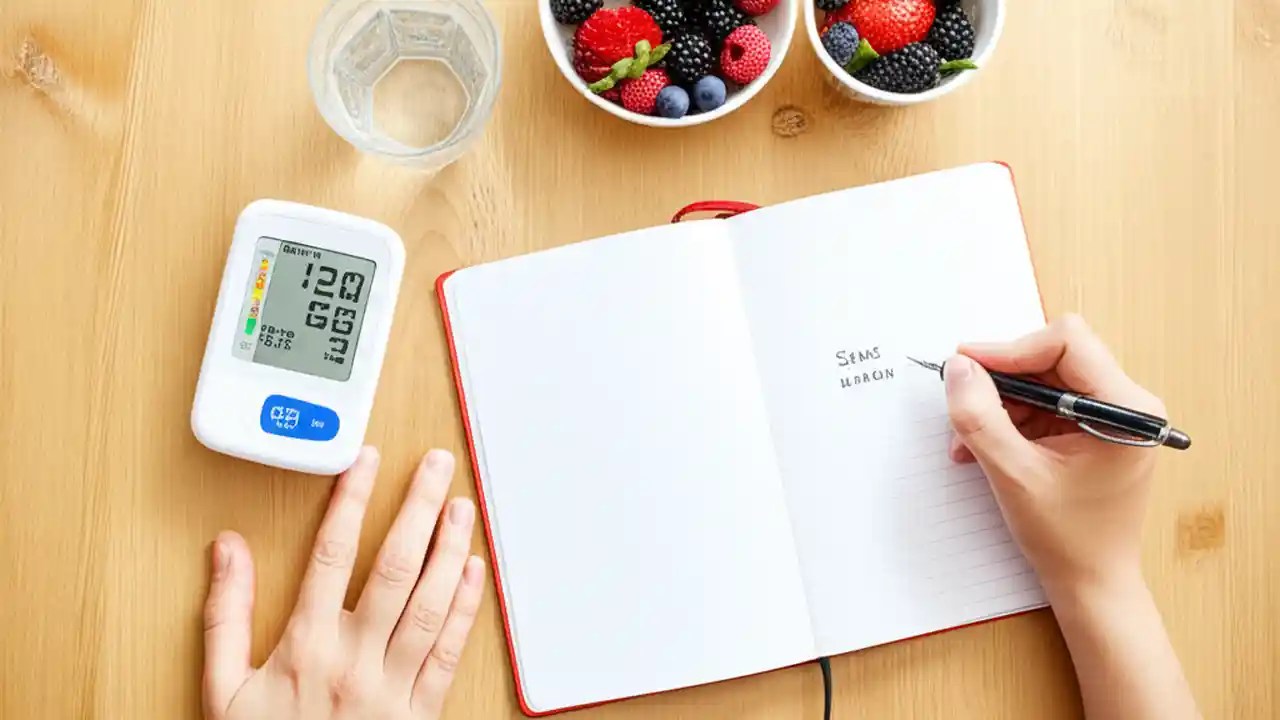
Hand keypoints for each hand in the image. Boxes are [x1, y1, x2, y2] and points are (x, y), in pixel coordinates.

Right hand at [202, 448, 484, 719]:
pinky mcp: (421, 711)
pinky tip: (475, 570)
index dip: (352, 500)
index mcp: (306, 647)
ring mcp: (393, 686)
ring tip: (462, 505)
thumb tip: (226, 548)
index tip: (365, 459)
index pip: (333, 555)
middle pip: (395, 568)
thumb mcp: (223, 690)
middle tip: (436, 465)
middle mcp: (355, 660)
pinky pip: (449, 651)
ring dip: (451, 549)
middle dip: (418, 509)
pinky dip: (468, 607)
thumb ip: (225, 615)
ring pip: (431, 604)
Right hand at [943, 315, 1165, 596]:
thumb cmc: (1069, 538)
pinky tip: (985, 447)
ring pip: (1042, 380)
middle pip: (1052, 358)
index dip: (1011, 350)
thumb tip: (958, 368)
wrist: (1092, 583)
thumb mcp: (1014, 475)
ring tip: (969, 440)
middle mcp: (1127, 404)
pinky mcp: (1092, 430)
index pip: (1066, 343)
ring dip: (1000, 404)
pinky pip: (1044, 405)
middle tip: (962, 401)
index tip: (967, 367)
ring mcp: (1110, 416)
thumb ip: (981, 417)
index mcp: (1126, 408)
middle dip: (1001, 381)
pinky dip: (1010, 420)